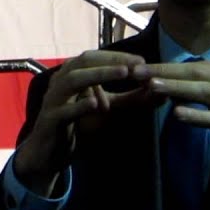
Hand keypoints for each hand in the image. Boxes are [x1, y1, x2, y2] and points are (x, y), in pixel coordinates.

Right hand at [13, 50, 152, 194]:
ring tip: (122, 73)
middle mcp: (60, 82)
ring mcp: (53, 100)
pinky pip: (64, 110)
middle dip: (110, 60)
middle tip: (135, 65)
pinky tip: (97, 105)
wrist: (48, 153)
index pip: (94, 57)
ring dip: (99, 75)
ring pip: (73, 80)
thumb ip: (130, 100)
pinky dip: (80, 106)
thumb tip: (161, 92)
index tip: (141, 60)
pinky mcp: (51, 120)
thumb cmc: (77, 125)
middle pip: (83, 62)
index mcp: (71, 75)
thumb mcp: (107, 110)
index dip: (117, 56)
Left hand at [133, 59, 209, 192]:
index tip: (138, 67)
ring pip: (208, 92)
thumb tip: (176, 77)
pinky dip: (200, 116)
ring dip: (178, 88)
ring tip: (152, 87)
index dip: (166, 66)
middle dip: (165, 72)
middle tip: (135, 72)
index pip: (195, 64)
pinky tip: (178, 115)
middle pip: (198, 73)